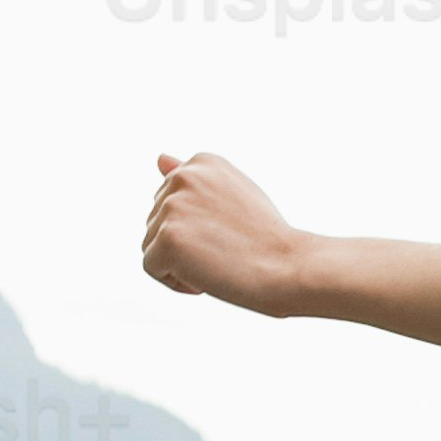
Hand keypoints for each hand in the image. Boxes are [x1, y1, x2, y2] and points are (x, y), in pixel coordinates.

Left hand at [143, 148, 304, 315]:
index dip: (198, 227)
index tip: (230, 233)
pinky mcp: (167, 238)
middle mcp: (184, 177)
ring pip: (151, 245)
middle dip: (185, 244)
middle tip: (228, 249)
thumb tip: (160, 159)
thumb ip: (195, 179)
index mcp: (201, 162)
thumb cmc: (267, 238)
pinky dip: (176, 282)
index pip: (171, 201)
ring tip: (219, 262)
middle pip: (156, 221)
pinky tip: (207, 278)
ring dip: (179, 263)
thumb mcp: (233, 195)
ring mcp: (173, 207)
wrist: (288, 268)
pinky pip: (151, 267)